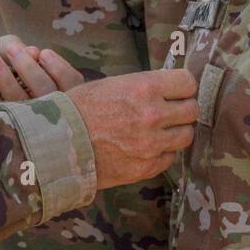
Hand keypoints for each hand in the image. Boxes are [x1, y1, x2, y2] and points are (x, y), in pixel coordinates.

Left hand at [0, 36, 83, 113]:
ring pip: (20, 106)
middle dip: (30, 71)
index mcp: (58, 89)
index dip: (59, 70)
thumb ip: (23, 49)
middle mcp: (46, 112)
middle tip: (13, 51)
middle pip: (48, 97)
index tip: (43, 53)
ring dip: (5, 79)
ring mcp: (22, 124)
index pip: (72, 85)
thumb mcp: (12, 46)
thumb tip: (33, 53)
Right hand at [67, 68, 196, 188]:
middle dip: (182, 108)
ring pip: (186, 135)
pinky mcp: (146, 167)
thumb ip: (145, 86)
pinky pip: (170, 157)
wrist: (56, 144)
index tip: (176, 89)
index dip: (182, 85)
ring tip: (159, 129)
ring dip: (176, 131)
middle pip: (192, 109)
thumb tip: (171, 88)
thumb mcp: (112, 84)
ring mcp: (151, 144)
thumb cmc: (79, 109)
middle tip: (170, 109)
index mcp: (144, 88)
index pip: (188, 83)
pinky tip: (146, 146)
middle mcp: (153, 115)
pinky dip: (162, 152)